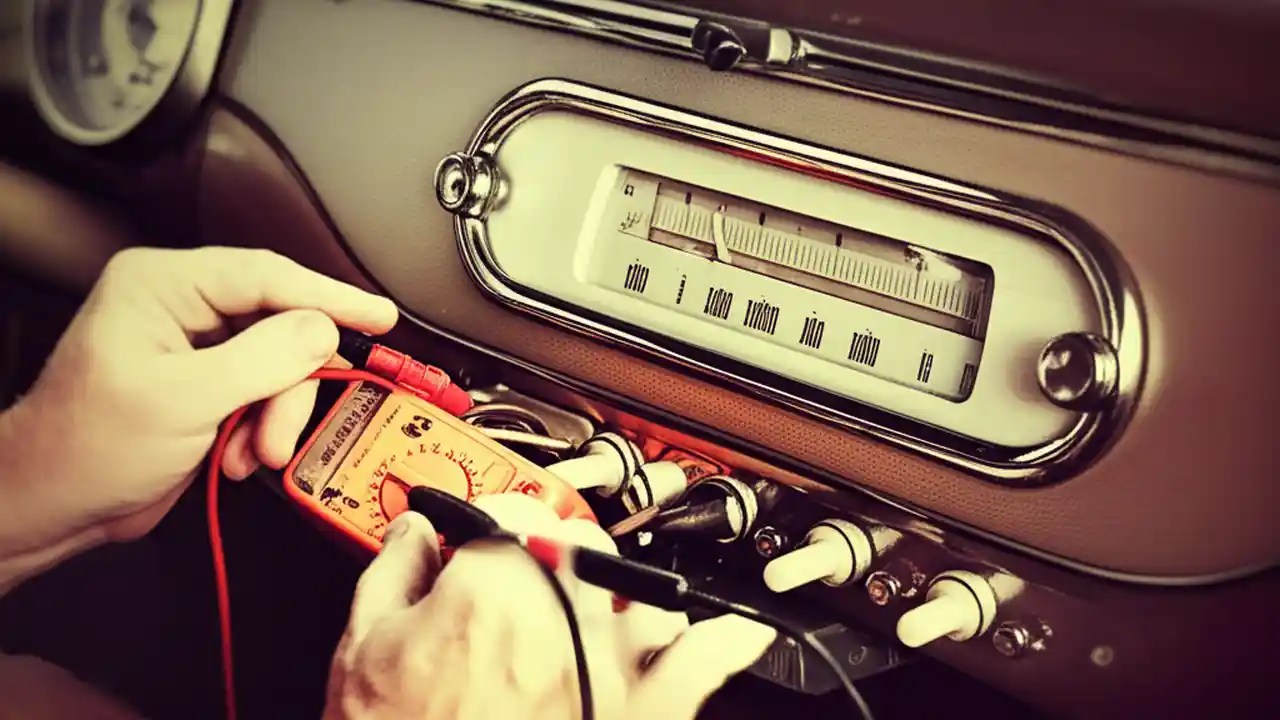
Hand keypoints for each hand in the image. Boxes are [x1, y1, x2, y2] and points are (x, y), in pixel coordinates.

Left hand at [0, 246, 396, 557]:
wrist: (53, 506)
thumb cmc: (87, 447)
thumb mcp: (183, 400)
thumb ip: (262, 360)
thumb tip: (323, 329)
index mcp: (162, 285)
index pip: (266, 275)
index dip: (329, 297)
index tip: (379, 316)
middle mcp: (181, 306)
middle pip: (280, 325)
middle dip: (288, 386)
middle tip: (280, 433)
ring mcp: (195, 346)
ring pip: (278, 365)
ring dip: (274, 417)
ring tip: (252, 454)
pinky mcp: (207, 384)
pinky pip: (264, 393)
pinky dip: (260, 429)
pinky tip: (233, 456)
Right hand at [323, 494, 776, 719]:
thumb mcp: (362, 648)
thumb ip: (392, 571)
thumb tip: (411, 531)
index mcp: (494, 587)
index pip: (511, 513)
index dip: (491, 523)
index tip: (482, 538)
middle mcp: (563, 616)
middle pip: (583, 545)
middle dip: (555, 551)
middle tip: (533, 576)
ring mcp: (611, 668)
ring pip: (647, 597)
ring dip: (630, 596)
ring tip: (608, 611)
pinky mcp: (643, 714)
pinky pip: (702, 666)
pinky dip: (726, 642)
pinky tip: (735, 631)